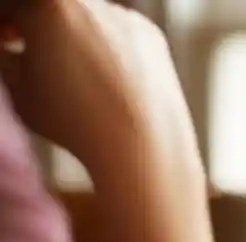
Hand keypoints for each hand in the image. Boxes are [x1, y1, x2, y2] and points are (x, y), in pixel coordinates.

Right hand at [1, 0, 199, 179]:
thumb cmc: (72, 119)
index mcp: (50, 4)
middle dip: (36, 24)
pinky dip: (106, 49)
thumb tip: (8, 49)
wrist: (140, 143)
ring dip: (71, 35)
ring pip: (85, 19)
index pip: (13, 6)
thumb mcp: (18, 87)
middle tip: (28, 49)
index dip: (4, 25)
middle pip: (51, 6)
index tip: (5, 42)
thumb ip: (6, 56)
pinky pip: (117, 34)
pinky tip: (105, 80)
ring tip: (71, 73)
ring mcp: (124, 15)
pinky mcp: (150, 34)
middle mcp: (90, 2)